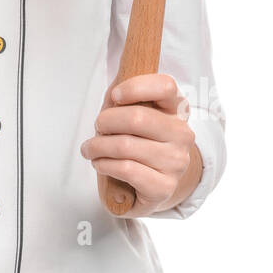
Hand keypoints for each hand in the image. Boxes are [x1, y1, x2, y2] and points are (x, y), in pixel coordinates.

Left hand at [80, 73, 198, 218]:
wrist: (150, 184)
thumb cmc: (136, 141)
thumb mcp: (130, 113)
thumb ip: (123, 95)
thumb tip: (113, 86)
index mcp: (177, 109)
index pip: (165, 86)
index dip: (135, 87)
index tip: (115, 96)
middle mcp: (182, 134)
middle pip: (137, 118)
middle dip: (106, 121)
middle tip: (97, 127)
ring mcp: (176, 162)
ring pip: (126, 146)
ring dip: (98, 146)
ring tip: (90, 149)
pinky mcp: (165, 187)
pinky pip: (127, 169)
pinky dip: (105, 165)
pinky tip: (100, 163)